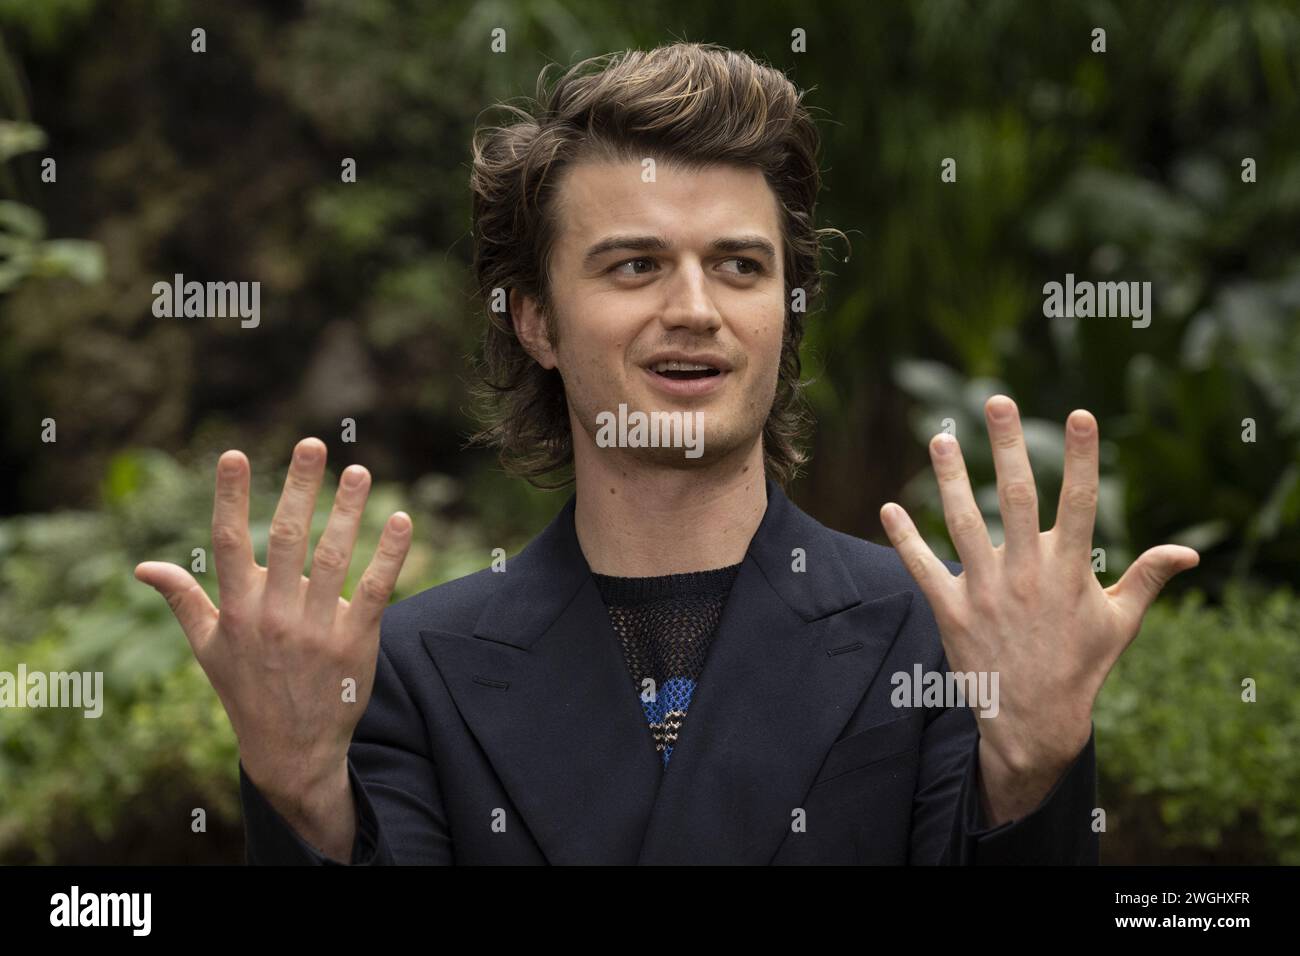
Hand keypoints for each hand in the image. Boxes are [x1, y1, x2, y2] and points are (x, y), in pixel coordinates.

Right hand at [134, 438, 411, 801]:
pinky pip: (377, 589)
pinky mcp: (355, 641)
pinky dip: (390, 554)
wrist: (292, 751)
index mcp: (236, 610)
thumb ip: (183, 600)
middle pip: (288, 538)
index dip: (230, 497)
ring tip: (360, 470)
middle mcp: (274, 615)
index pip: (227, 542)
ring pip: (334, 557)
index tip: (234, 454)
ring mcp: (316, 628)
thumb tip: (143, 568)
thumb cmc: (246, 691)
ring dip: (349, 510)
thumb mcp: (207, 649)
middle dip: (300, 487)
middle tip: (314, 443)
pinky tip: (401, 520)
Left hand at [879, 395, 1197, 821]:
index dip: (1082, 458)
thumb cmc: (1080, 667)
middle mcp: (1025, 574)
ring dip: (951, 477)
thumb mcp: (1119, 623)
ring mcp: (985, 591)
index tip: (1080, 414)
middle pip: (1015, 496)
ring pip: (962, 522)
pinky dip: (903, 539)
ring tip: (941, 437)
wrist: (1034, 723)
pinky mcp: (951, 612)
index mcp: (1069, 571)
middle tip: (996, 400)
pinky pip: (921, 568)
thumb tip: (1188, 552)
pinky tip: (888, 509)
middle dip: (1008, 445)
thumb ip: (1146, 578)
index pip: (1079, 502)